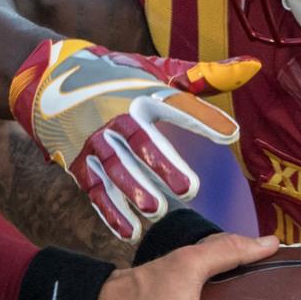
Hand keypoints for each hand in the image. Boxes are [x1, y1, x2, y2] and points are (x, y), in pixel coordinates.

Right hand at [9, 38, 258, 238]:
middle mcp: (117, 116)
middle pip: (140, 141)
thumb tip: (250, 68)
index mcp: (142, 93)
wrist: (50, 76)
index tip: (231, 135)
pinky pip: (94, 188)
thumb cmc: (116, 75)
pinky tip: (129, 230)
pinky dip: (109, 211)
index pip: (176, 105)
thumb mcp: (156, 69)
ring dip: (134, 190)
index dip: (202, 119)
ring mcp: (94, 140)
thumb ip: (203, 75)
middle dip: (162, 164)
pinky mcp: (77, 161)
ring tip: (156, 209)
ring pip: (114, 168)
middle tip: (188, 188)